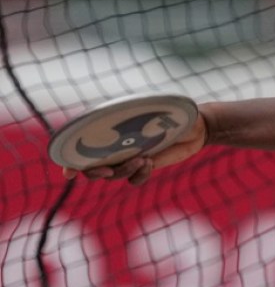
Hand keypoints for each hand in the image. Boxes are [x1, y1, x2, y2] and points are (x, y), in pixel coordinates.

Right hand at [62, 107, 209, 185]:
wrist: (194, 124)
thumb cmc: (168, 109)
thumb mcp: (150, 106)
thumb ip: (131, 110)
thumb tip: (106, 112)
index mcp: (106, 130)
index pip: (80, 147)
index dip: (70, 162)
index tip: (68, 172)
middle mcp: (113, 146)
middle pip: (91, 168)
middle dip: (94, 172)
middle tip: (107, 169)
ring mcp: (127, 158)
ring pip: (114, 175)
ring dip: (124, 170)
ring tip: (142, 158)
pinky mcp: (144, 167)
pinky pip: (134, 180)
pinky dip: (140, 175)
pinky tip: (150, 162)